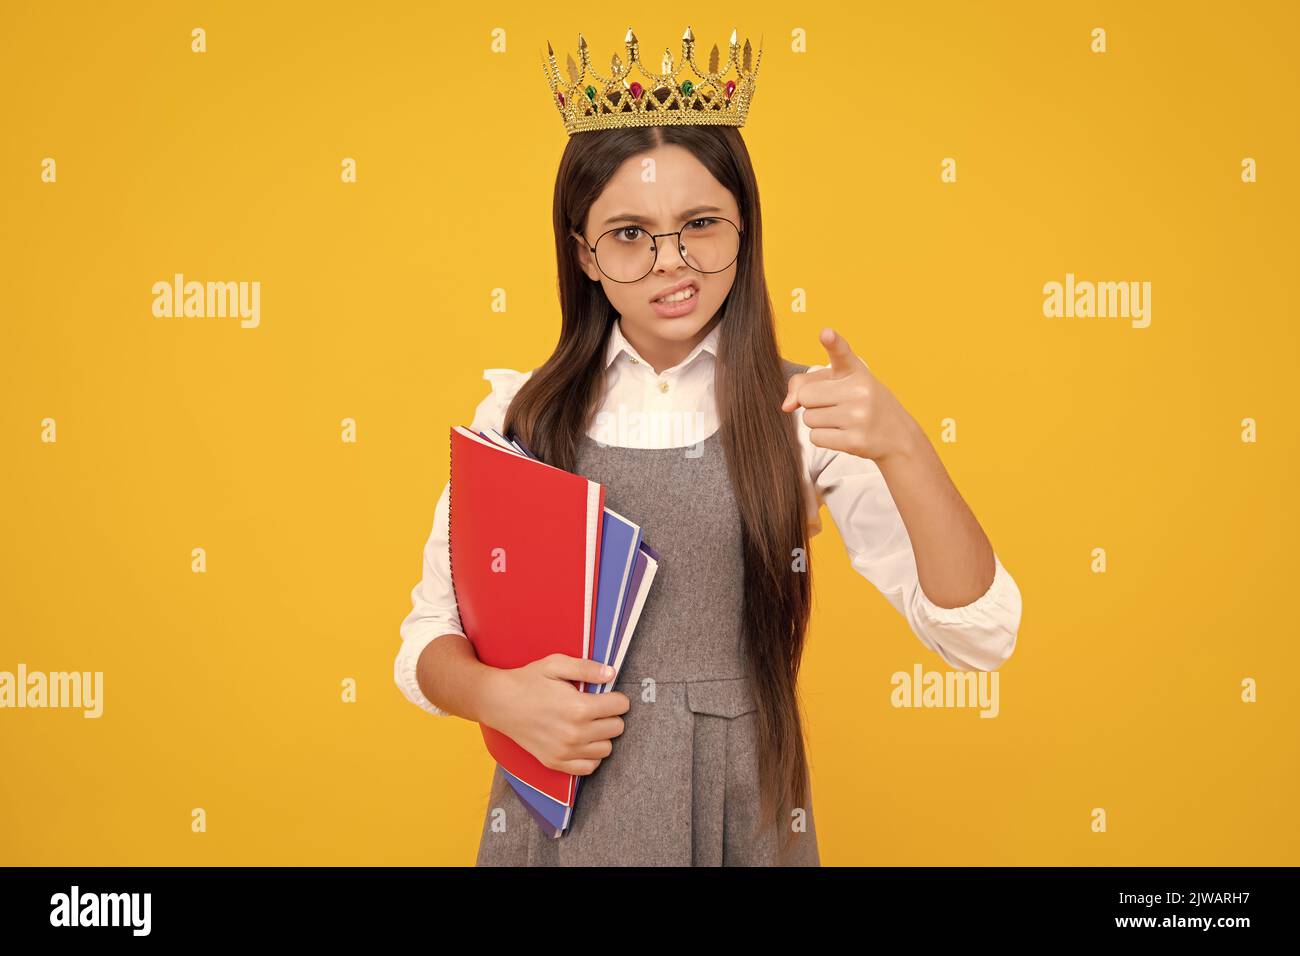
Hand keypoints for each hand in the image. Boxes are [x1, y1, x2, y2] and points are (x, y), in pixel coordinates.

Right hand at [484, 654, 629, 776]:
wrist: (499, 703)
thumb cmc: (528, 681)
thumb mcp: (556, 664)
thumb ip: (586, 668)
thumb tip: (611, 674)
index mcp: (579, 707)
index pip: (620, 706)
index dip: (616, 697)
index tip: (606, 694)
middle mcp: (575, 734)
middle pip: (617, 728)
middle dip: (611, 715)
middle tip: (596, 707)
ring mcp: (565, 751)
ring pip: (606, 749)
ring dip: (602, 736)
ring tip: (588, 724)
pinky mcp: (555, 763)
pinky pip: (589, 767)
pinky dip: (590, 756)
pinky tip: (582, 741)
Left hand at [780, 327, 918, 462]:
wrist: (898, 436)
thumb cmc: (863, 404)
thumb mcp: (842, 384)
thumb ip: (805, 384)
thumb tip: (786, 406)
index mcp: (857, 371)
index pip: (842, 353)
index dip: (833, 342)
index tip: (826, 333)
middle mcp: (860, 390)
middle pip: (806, 396)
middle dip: (813, 404)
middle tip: (836, 406)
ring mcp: (859, 416)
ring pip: (808, 418)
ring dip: (818, 423)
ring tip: (843, 420)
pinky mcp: (855, 441)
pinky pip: (815, 438)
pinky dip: (823, 438)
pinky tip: (843, 435)